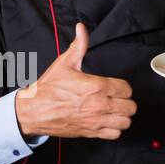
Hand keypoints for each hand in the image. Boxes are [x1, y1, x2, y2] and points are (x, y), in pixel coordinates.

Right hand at [14, 23, 135, 139]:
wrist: (34, 110)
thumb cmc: (48, 89)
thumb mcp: (64, 63)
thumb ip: (78, 45)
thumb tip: (81, 29)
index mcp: (96, 86)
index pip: (126, 89)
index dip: (123, 87)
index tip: (116, 87)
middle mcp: (99, 104)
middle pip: (130, 107)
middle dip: (126, 101)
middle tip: (118, 99)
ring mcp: (96, 120)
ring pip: (125, 122)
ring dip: (122, 116)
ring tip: (115, 111)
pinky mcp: (91, 132)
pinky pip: (114, 134)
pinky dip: (114, 129)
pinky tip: (108, 122)